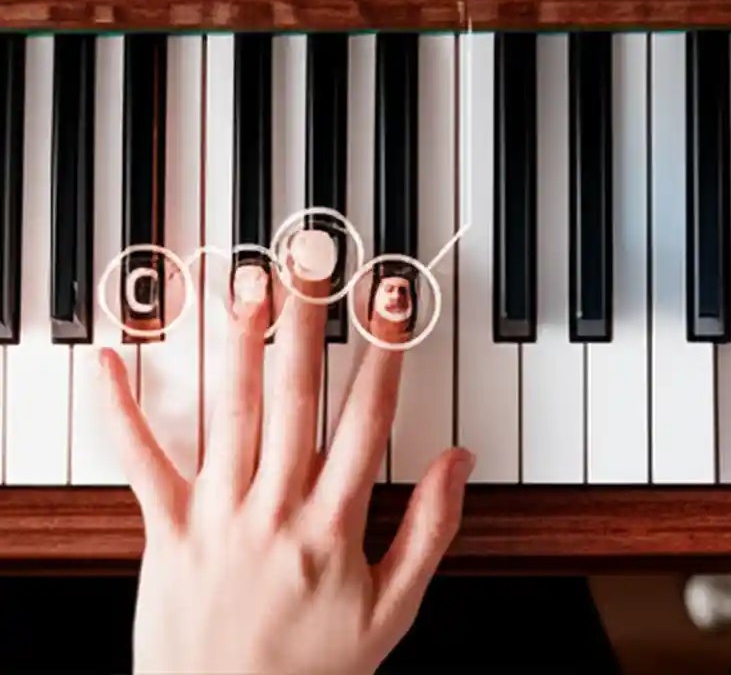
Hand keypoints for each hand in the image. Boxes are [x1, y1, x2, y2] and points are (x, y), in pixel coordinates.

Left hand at [99, 236, 472, 674]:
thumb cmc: (311, 673)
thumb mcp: (394, 612)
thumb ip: (430, 531)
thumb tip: (458, 463)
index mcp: (335, 526)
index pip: (367, 419)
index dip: (384, 351)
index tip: (391, 298)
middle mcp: (275, 508)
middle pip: (293, 397)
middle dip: (306, 321)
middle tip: (311, 259)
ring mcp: (216, 514)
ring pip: (228, 412)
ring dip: (235, 342)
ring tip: (244, 282)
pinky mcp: (165, 530)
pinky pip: (140, 463)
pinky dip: (120, 411)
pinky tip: (109, 361)